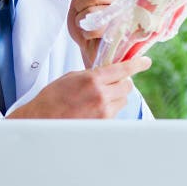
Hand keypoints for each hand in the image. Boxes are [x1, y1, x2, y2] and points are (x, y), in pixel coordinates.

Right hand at [7, 56, 151, 118]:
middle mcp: (101, 94)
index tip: (145, 62)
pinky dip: (109, 108)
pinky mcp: (103, 123)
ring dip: (115, 96)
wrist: (41, 119)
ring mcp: (104, 111)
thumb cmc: (51, 98)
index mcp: (91, 79)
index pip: (122, 69)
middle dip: (122, 82)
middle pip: (127, 85)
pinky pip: (115, 112)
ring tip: (97, 98)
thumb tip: (107, 75)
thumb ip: (91, 75)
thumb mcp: (70, 78)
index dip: (136, 64)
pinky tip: (92, 109)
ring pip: (123, 100)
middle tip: (112, 83)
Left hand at [68, 0, 123, 66]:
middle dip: (80, 3)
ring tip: (86, 25)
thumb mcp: (80, 1)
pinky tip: (90, 34)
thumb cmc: (84, 23)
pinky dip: (87, 32)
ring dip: (82, 19)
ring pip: (95, 11)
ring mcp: (123, 16)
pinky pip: (98, 28)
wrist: (88, 47)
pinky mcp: (121, 33)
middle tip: (80, 11)